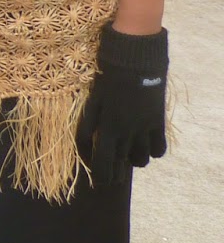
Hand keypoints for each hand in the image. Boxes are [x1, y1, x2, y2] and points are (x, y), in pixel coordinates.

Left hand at [76, 25, 167, 185]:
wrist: (133, 61)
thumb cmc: (105, 80)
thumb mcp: (91, 103)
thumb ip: (87, 127)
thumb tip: (83, 148)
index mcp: (107, 128)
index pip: (102, 163)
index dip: (100, 176)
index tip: (99, 181)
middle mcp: (127, 133)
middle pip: (122, 164)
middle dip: (115, 172)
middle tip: (113, 173)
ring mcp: (144, 129)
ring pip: (141, 160)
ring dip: (133, 159)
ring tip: (128, 152)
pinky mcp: (158, 122)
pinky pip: (158, 150)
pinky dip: (152, 151)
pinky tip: (144, 143)